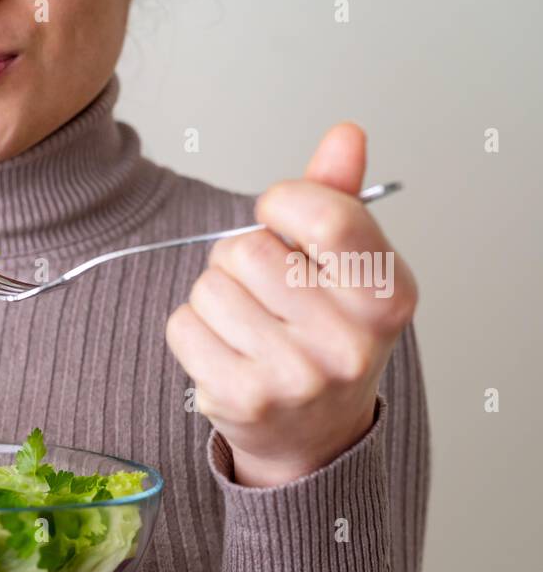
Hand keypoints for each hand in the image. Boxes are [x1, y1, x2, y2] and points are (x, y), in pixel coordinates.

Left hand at [165, 123, 416, 486]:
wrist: (313, 436)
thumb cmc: (326, 337)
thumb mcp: (349, 270)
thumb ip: (339, 200)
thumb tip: (345, 134)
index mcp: (388, 296)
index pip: (326, 215)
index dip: (283, 203)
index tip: (279, 218)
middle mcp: (348, 341)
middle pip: (249, 249)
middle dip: (242, 259)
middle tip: (264, 292)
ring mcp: (295, 376)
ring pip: (209, 287)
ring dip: (214, 296)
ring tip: (246, 324)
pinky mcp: (241, 399)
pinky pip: (183, 326)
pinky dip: (192, 330)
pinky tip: (224, 351)